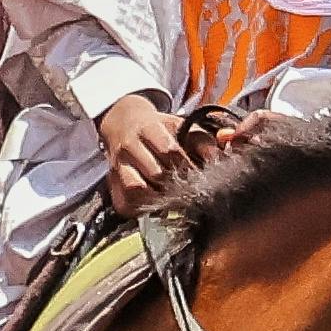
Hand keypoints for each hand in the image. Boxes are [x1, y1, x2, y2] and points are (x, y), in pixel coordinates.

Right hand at [97, 90, 194, 214]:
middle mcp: (130, 147)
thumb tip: (218, 157)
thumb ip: (202, 140)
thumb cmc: (158, 128)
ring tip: (172, 199)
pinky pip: (125, 203)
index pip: (170, 150)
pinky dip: (141, 208)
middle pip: (156, 173)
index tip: (200, 176)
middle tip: (190, 191)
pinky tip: (154, 204)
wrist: (124, 122)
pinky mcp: (112, 183)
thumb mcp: (180, 125)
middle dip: (176, 185)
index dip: (188, 166)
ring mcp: (118, 166)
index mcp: (149, 128)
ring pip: (137, 190)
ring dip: (157, 198)